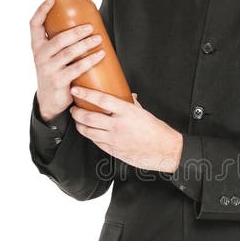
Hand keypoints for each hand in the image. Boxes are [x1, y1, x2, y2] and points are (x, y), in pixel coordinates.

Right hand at [29, 0, 106, 121]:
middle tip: (90, 27)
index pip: (34, 24)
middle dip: (76, 31)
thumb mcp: (53, 55)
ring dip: (86, 44)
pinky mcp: (58, 80)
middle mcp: (40, 55)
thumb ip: (61, 42)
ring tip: (98, 39)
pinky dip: (90, 60)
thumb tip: (84, 22)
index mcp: (37, 46)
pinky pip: (76, 68)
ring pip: (69, 52)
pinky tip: (101, 55)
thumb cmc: (56, 72)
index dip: (41, 11)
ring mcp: (48, 68)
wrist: (50, 100)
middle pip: (58, 38)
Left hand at [69, 86, 183, 173]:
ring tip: (78, 120)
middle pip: (89, 117)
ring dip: (79, 125)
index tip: (76, 90)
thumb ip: (131, 104)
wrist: (164, 150)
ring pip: (88, 131)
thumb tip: (126, 96)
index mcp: (127, 112)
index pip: (101, 100)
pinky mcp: (113, 150)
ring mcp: (114, 139)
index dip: (85, 94)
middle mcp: (118, 125)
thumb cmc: (157, 131)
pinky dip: (89, 135)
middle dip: (77, 112)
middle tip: (74, 108)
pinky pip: (95, 142)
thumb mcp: (143, 112)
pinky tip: (89, 132)